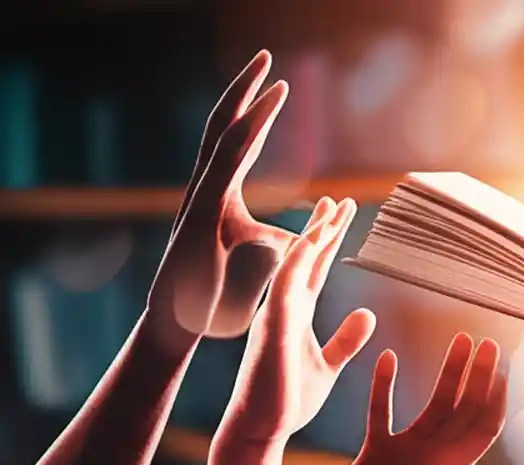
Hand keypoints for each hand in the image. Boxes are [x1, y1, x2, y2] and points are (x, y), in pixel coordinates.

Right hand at [148, 50, 300, 343]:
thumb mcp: (264, 258)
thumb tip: (312, 236)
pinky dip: (237, 143)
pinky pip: (220, 170)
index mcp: (220, 191)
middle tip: (264, 54)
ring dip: (246, 104)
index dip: (257, 110)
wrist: (183, 321)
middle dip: (245, 89)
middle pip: (227, 125)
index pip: (241, 139)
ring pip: (223, 138)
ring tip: (265, 72)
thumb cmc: (218, 291)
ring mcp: (200, 196)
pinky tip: (253, 121)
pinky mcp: (199, 215)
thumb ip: (285, 240)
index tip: (278, 82)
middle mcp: (207, 186)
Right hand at [218, 198, 374, 443]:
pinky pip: (284, 290)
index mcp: (297, 315)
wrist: (262, 430)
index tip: (340, 214)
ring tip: (329, 211)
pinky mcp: (272, 331)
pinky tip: (309, 243)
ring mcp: (276, 317)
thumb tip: (367, 313)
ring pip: (294, 267)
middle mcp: (284, 309)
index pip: (314, 269)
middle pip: (305, 260)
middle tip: (338, 201)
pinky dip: (296, 265)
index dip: (327, 241)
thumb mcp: (327, 364)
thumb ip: (346, 339)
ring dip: (312, 238)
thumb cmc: (288, 399)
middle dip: (322, 229)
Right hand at [317, 336, 519, 464]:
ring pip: (432, 402)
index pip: (484, 427)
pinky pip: (381, 412)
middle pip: (464, 406)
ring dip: (447, 372)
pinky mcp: (375, 450)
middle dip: (479, 376)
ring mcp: (406, 449)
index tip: (508, 371)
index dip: (497, 400)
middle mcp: (435, 454)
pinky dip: (382, 386)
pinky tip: (387, 358)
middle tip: (491, 343)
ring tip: (460, 341)